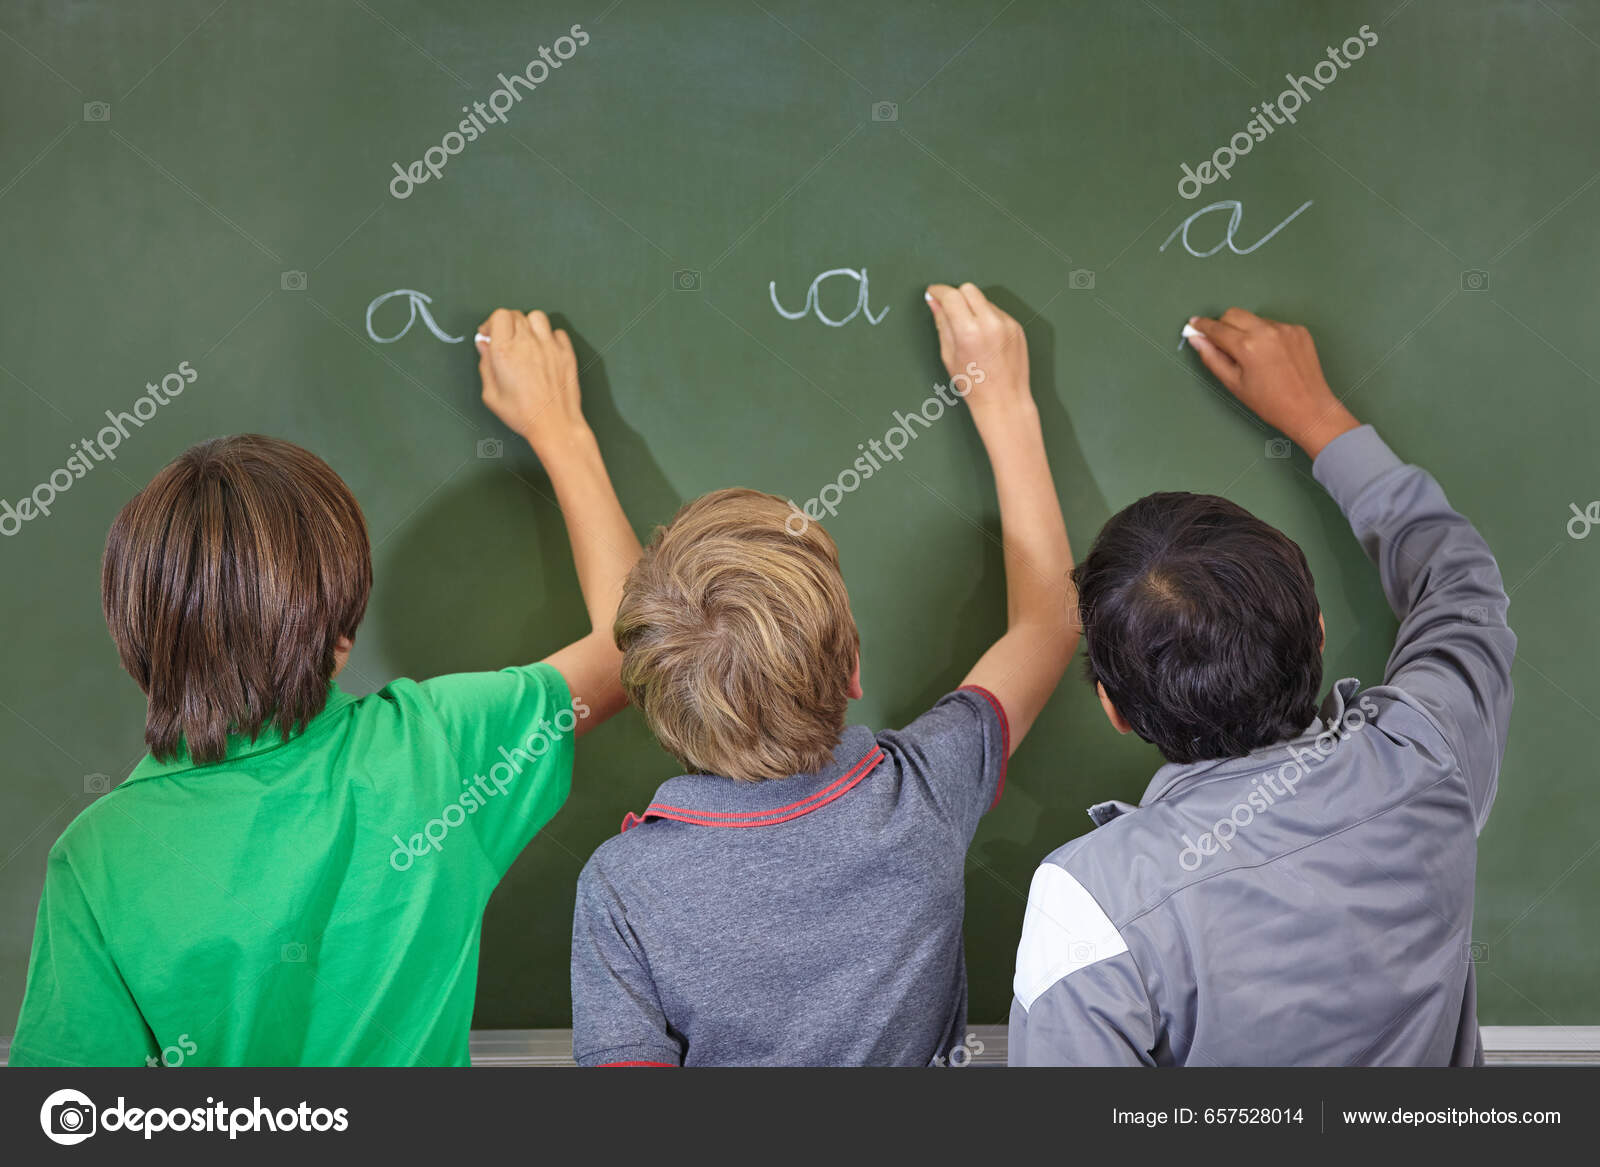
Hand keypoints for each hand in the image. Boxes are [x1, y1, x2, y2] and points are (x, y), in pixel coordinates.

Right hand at [476, 308, 584, 450]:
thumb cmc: (522, 414)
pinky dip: (549, 336)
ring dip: (529, 325)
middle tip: (506, 340)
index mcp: (505, 352)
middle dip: (507, 324)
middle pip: (516, 314)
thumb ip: (485, 365)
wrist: (555, 424)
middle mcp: (527, 344)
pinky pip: (557, 332)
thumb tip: (484, 346)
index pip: (499, 316)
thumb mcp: (491, 395)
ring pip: (537, 317)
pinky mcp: (566, 353)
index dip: (491, 322)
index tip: (489, 334)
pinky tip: (544, 350)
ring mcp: (549, 346)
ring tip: (526, 341)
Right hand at [925, 283, 1032, 423]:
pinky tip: (985, 338)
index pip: (951, 296)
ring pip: (983, 299)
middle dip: (956, 296)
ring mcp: (1007, 323)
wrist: (1004, 400)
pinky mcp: (1016, 326)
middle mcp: (990, 323)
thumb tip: (934, 303)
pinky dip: (987, 317)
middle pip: (968, 289)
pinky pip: (997, 311)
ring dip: (972, 307)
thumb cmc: (974, 386)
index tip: (932, 293)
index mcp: (969, 332)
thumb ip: (942, 324)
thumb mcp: (949, 356)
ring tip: (970, 332)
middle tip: (949, 310)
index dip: (938, 291)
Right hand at [1186, 309, 1358, 457]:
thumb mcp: (1234, 384)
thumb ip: (1212, 358)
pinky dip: (1265, 335)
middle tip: (1221, 342)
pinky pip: (1273, 325)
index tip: (1194, 324)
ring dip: (1245, 330)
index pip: (1217, 328)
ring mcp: (1285, 328)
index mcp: (1248, 346)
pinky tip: (1270, 355)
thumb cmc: (1270, 402)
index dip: (1202, 326)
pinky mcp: (1298, 330)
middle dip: (1223, 324)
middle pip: (1233, 314)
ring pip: (1253, 319)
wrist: (1309, 408)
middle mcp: (1267, 331)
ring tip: (1252, 355)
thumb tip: (1197, 340)